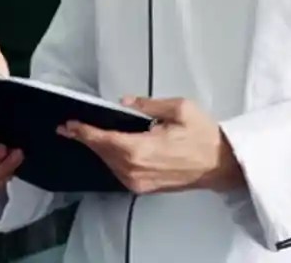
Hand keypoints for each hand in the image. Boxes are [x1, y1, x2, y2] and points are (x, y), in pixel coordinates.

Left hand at [58, 97, 244, 193]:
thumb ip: (148, 105)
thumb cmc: (204, 136)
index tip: (69, 125)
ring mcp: (138, 181)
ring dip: (98, 149)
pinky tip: (109, 150)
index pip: (102, 139)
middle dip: (85, 139)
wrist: (221, 164)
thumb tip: (125, 102)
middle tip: (70, 128)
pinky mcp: (143, 188)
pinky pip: (119, 172)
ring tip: (87, 137)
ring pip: (108, 163)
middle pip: (102, 152)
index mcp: (140, 149)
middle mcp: (134, 169)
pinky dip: (111, 159)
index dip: (83, 131)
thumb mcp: (180, 109)